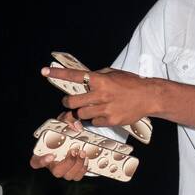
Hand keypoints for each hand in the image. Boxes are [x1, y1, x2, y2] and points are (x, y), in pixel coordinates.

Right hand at [30, 111, 89, 179]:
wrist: (76, 137)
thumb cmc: (64, 131)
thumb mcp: (64, 122)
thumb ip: (68, 121)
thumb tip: (76, 126)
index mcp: (43, 154)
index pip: (36, 162)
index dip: (41, 161)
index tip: (51, 155)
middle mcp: (52, 165)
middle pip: (56, 171)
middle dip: (67, 163)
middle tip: (74, 151)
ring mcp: (63, 170)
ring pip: (68, 175)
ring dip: (77, 165)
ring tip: (82, 153)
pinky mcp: (73, 173)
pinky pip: (77, 176)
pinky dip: (83, 169)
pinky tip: (86, 159)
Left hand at [41, 64, 157, 127]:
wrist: (149, 97)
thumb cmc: (130, 83)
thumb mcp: (113, 74)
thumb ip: (96, 77)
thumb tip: (82, 80)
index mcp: (100, 80)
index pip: (74, 76)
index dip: (58, 74)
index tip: (45, 72)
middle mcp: (100, 95)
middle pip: (72, 103)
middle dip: (68, 104)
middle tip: (70, 103)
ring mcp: (105, 109)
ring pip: (81, 115)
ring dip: (82, 112)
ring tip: (92, 108)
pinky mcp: (111, 121)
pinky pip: (94, 122)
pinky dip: (95, 119)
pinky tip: (104, 114)